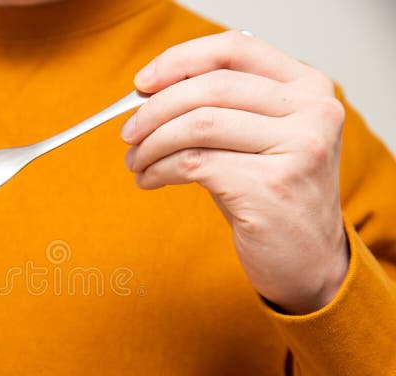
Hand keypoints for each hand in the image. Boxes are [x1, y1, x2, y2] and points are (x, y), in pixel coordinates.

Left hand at [121, 30, 348, 313]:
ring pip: (198, 125)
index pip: (235, 49)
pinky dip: (160, 170)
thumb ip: (219, 111)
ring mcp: (297, 147)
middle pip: (210, 87)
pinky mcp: (271, 186)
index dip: (180, 61)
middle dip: (155, 109)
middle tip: (128, 133)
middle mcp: (312, 111)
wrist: (308, 262)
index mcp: (308, 87)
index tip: (142, 83)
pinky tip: (150, 180)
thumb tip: (150, 97)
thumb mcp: (255, 142)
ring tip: (136, 163)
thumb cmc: (273, 199)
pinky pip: (194, 163)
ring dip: (152, 143)